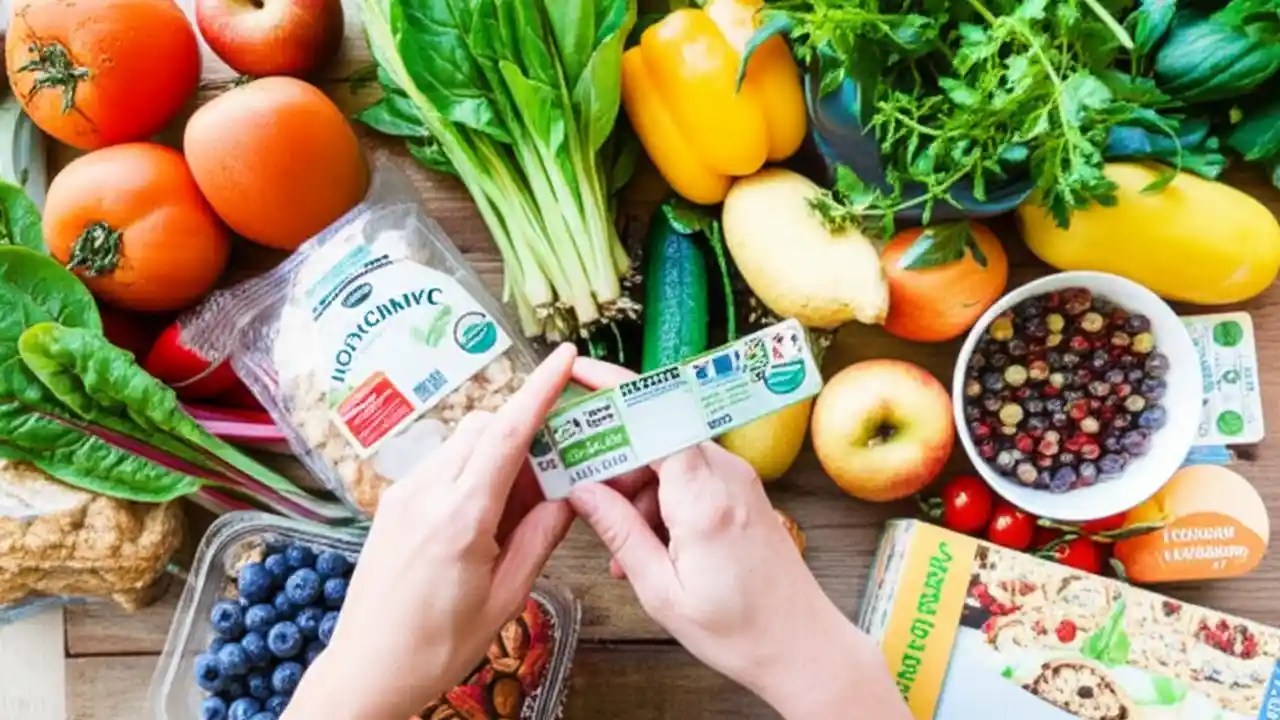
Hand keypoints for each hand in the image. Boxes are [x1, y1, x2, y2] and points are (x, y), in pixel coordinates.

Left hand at [285, 345, 577, 719]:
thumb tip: (570, 495)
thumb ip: (540, 538)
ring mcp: (403, 495)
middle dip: (525, 429)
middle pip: (485, 427)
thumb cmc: (438, 646)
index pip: (507, 433)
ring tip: (519, 504)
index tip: (563, 358)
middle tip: (556, 466)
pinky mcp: (392, 504)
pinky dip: (472, 471)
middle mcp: (427, 493)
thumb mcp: (506, 598)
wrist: (368, 669)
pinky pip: (441, 465)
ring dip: (498, 453)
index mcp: (461, 517)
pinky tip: (485, 515)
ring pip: (462, 443)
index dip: (539, 390)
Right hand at [568, 358, 910, 719]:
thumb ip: (619, 533)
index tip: (575, 373)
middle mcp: (725, 476)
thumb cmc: (739, 632)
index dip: (612, 386)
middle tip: (575, 483)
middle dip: (610, 454)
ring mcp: (737, 480)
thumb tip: (579, 490)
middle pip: (653, 433)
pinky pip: (686, 477)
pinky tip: (646, 547)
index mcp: (703, 498)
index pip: (656, 414)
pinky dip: (658, 501)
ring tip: (619, 549)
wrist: (803, 647)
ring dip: (633, 488)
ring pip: (666, 457)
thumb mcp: (662, 592)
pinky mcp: (740, 491)